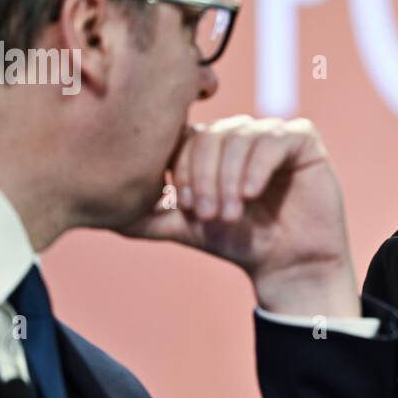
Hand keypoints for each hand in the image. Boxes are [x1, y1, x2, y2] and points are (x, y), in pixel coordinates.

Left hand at [122, 115, 360, 317]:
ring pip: (238, 138)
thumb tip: (97, 210)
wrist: (287, 265)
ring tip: (230, 213)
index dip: (180, 168)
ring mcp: (270, 133)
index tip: (184, 205)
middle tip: (207, 214)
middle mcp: (238, 133)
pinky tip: (252, 193)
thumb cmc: (238, 243)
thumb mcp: (185, 227)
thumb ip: (146, 216)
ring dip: (229, 178)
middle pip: (209, 136)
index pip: (183, 137)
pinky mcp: (301, 140)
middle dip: (203, 177)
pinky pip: (273, 139)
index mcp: (209, 145)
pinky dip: (257, 165)